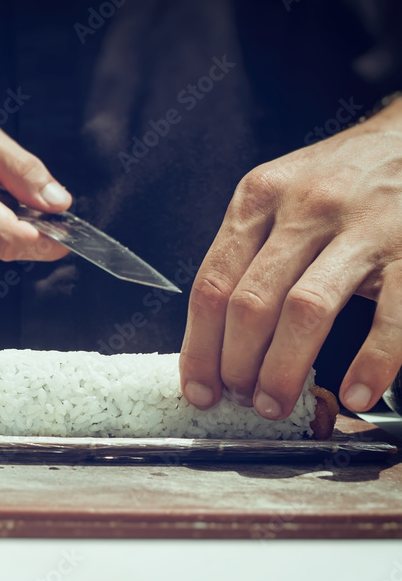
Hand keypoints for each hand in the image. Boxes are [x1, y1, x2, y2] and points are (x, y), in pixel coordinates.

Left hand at [179, 98, 401, 416]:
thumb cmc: (344, 176)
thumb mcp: (281, 192)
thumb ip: (248, 249)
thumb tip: (215, 335)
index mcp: (259, 197)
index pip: (211, 284)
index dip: (199, 347)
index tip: (198, 388)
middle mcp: (305, 208)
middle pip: (250, 302)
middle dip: (237, 365)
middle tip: (240, 401)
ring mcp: (363, 227)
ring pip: (305, 311)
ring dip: (284, 370)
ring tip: (277, 404)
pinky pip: (391, 315)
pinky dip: (371, 362)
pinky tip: (357, 393)